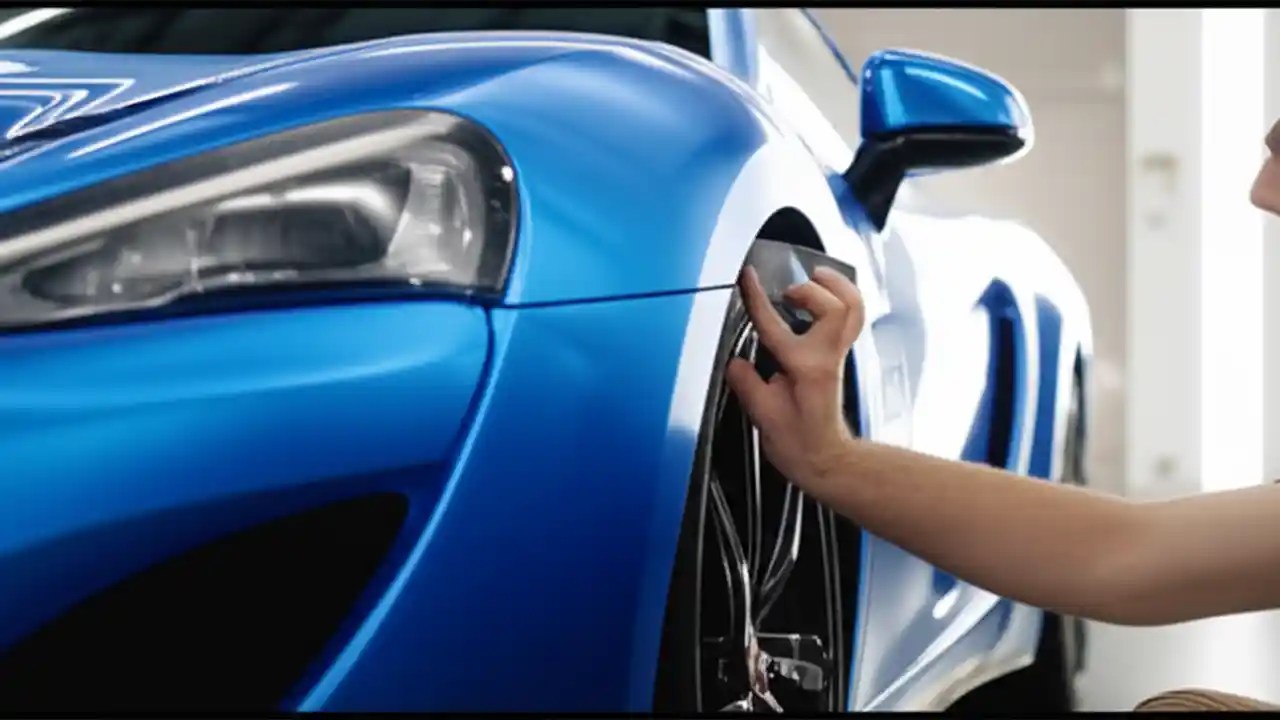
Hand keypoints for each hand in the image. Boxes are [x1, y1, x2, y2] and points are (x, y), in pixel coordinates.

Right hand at [726, 265, 864, 488]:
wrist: (824, 458)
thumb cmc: (799, 443)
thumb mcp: (762, 415)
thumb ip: (746, 383)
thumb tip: (735, 362)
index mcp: (805, 367)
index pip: (777, 324)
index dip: (758, 298)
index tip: (748, 279)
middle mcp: (827, 357)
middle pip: (838, 306)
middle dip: (811, 288)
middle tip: (788, 288)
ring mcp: (837, 356)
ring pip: (853, 308)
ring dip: (836, 286)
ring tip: (815, 278)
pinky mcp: (838, 358)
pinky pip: (850, 319)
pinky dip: (841, 299)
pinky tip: (823, 297)